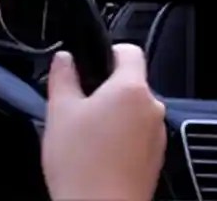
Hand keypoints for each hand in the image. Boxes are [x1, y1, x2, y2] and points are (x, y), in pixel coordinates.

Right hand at [42, 44, 166, 200]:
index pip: (129, 51)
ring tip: (86, 136)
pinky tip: (99, 155)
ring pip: (133, 111)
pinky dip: (121, 139)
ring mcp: (156, 135)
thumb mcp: (60, 112)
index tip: (90, 66)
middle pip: (131, 83)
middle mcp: (151, 108)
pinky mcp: (155, 158)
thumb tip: (64, 59)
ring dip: (114, 116)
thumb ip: (63, 77)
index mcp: (131, 89)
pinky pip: (138, 136)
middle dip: (106, 91)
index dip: (108, 53)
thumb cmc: (81, 165)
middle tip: (79, 107)